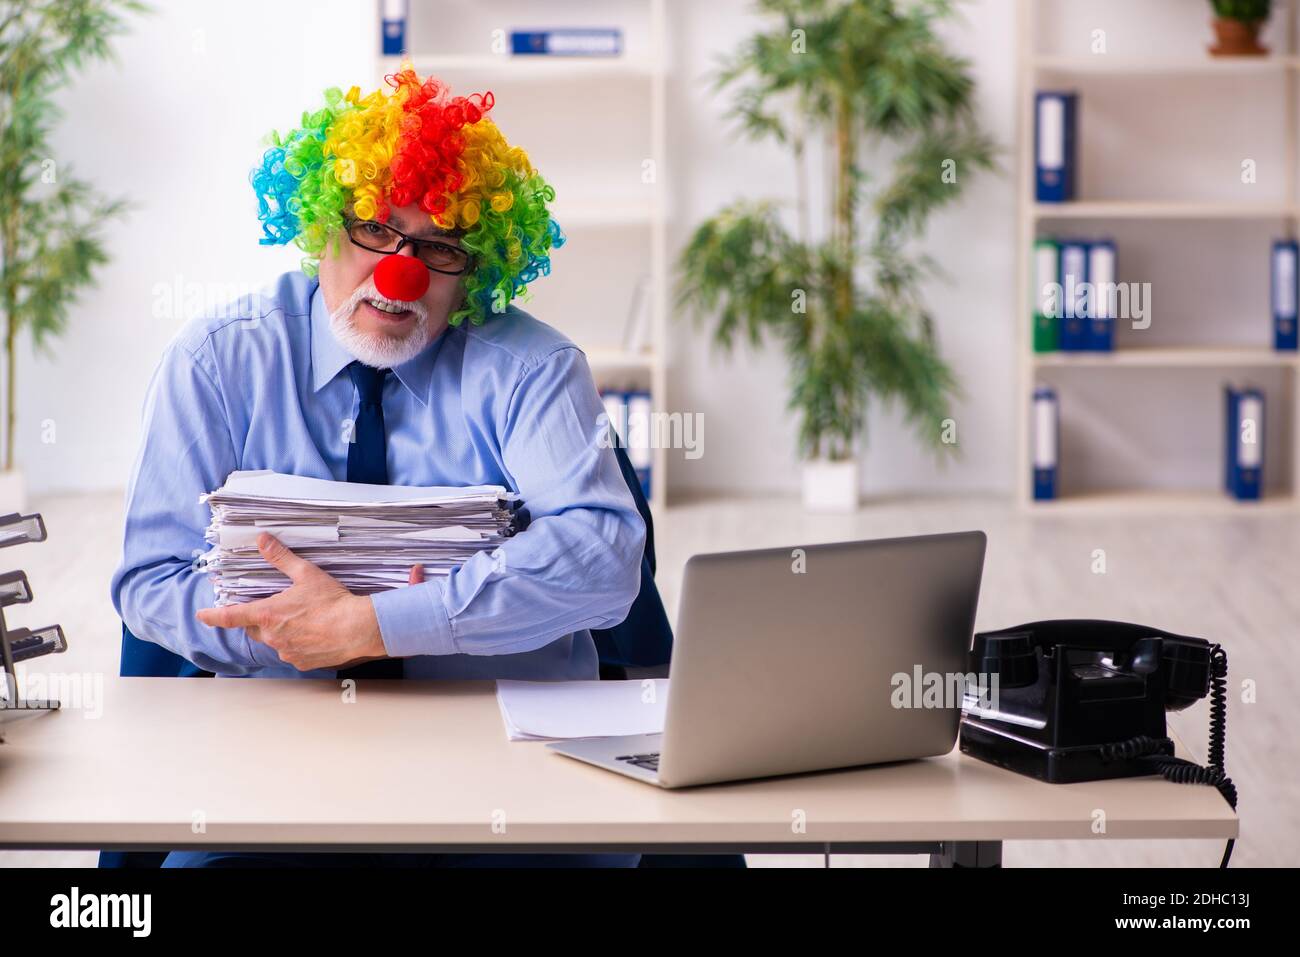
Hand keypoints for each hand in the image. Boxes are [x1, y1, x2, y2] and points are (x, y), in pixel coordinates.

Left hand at [195, 533, 421, 671]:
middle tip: (275, 609)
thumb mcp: (306, 574)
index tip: (202, 615)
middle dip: (259, 620)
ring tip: (302, 620)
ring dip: (280, 631)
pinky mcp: (302, 661)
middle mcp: (273, 636)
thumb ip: (281, 558)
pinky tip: (313, 633)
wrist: (357, 628)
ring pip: (274, 641)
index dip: (213, 616)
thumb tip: (263, 541)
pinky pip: (292, 652)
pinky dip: (297, 643)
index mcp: (268, 615)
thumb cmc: (332, 602)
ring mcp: (287, 651)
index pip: (231, 617)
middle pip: (254, 628)